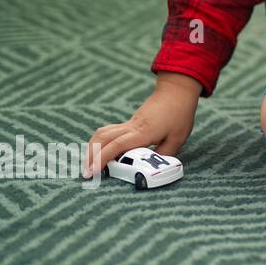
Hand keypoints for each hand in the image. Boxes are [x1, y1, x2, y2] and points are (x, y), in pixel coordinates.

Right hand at [84, 72, 198, 177]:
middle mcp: (131, 127)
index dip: (103, 159)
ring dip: (93, 148)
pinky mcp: (129, 122)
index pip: (117, 145)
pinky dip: (100, 141)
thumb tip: (152, 167)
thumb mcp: (178, 138)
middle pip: (103, 139)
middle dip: (91, 156)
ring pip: (103, 133)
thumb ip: (164, 154)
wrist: (177, 91)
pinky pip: (109, 131)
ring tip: (89, 164)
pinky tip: (100, 151)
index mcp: (143, 132)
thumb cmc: (179, 114)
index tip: (92, 171)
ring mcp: (129, 123)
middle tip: (86, 173)